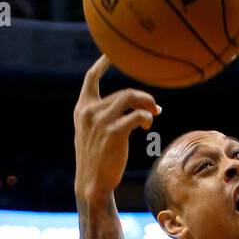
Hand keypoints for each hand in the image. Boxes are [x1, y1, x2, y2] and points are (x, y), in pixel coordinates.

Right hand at [74, 54, 160, 202]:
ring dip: (148, 104)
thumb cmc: (96, 161)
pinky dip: (147, 117)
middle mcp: (90, 111)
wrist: (92, 184)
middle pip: (124, 91)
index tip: (111, 54)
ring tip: (155, 113)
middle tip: (155, 107)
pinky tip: (148, 127)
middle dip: (144, 98)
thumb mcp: (92, 134)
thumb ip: (104, 117)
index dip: (102, 64)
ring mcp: (101, 121)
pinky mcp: (114, 132)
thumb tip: (135, 109)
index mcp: (82, 109)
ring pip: (131, 98)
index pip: (91, 79)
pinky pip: (137, 115)